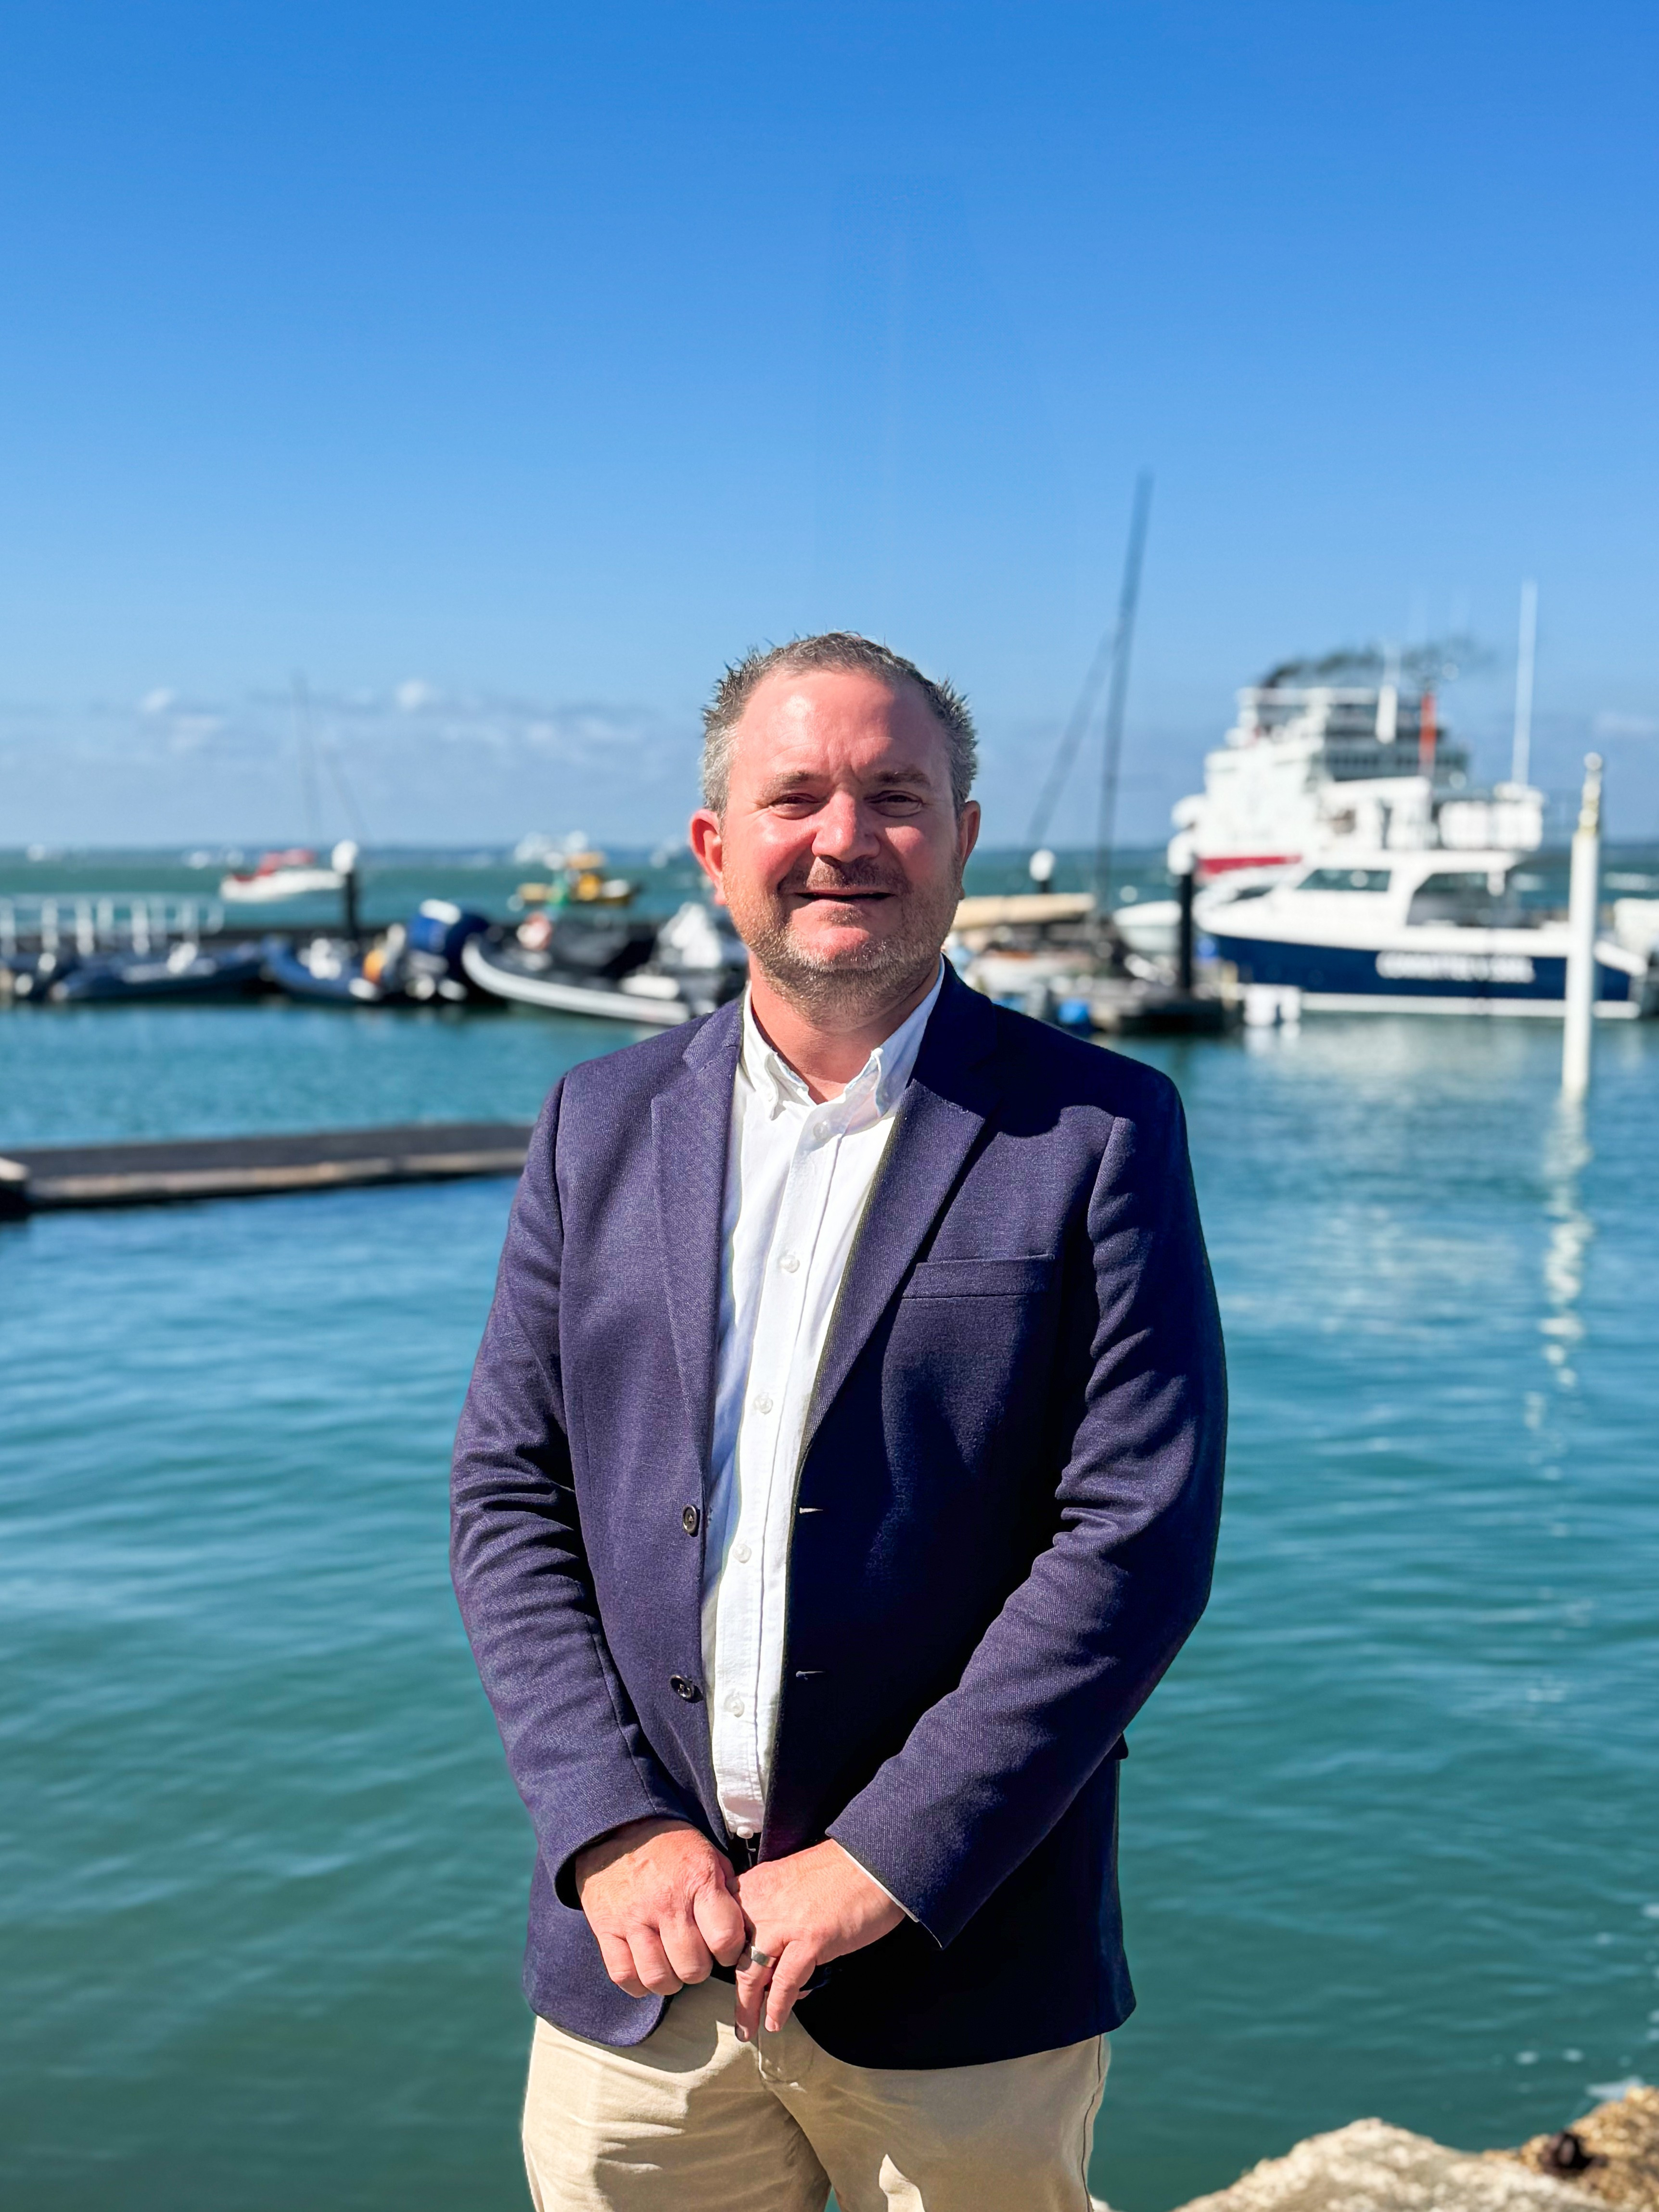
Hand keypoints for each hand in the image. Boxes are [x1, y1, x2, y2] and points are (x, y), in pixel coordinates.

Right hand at [574, 1817, 747, 1997]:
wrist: (617, 1827)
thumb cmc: (669, 1845)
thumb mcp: (708, 1853)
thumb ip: (725, 1888)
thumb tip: (741, 1925)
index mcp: (697, 1880)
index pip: (725, 1938)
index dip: (730, 1952)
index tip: (724, 1949)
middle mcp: (666, 1902)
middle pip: (692, 1967)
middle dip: (700, 1968)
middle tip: (697, 1957)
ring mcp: (633, 1918)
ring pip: (658, 1977)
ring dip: (671, 1981)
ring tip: (672, 1967)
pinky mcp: (606, 1928)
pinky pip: (624, 1975)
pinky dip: (638, 1983)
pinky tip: (647, 1970)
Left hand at [734, 1841, 904, 2038]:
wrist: (875, 1862)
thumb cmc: (839, 1871)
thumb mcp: (789, 1881)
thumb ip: (771, 1908)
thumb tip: (767, 1948)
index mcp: (756, 1885)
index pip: (722, 1927)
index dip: (723, 1956)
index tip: (725, 1977)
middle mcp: (762, 1903)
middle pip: (734, 1956)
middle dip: (734, 1991)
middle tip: (736, 2016)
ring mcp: (784, 1923)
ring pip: (752, 1973)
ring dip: (748, 2008)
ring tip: (748, 2028)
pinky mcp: (810, 1939)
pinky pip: (785, 1982)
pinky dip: (779, 2006)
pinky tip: (776, 2021)